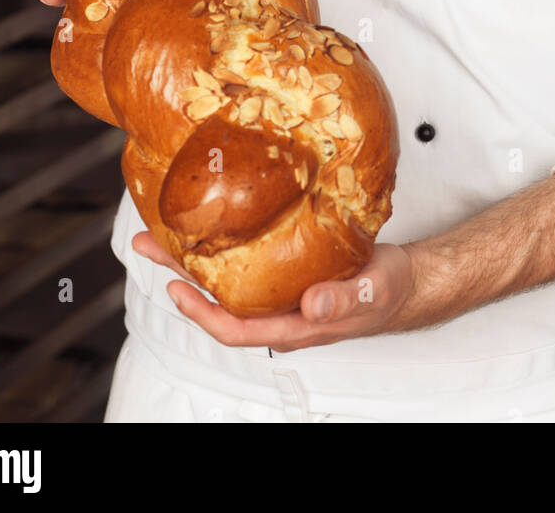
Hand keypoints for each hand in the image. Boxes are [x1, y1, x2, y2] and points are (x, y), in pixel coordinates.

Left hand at [131, 231, 428, 351]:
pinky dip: (226, 244)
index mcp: (295, 325)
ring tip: (166, 230)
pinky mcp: (289, 267)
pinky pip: (248, 259)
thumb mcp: (369, 293)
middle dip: (181, 272)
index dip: (204, 312)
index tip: (177, 289)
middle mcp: (280, 310)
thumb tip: (311, 305)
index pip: (237, 328)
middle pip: (221, 298)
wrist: (405, 280)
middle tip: (149, 245)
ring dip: (196, 255)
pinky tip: (214, 225)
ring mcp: (282, 290)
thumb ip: (342, 300)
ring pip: (229, 277)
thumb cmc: (387, 291)